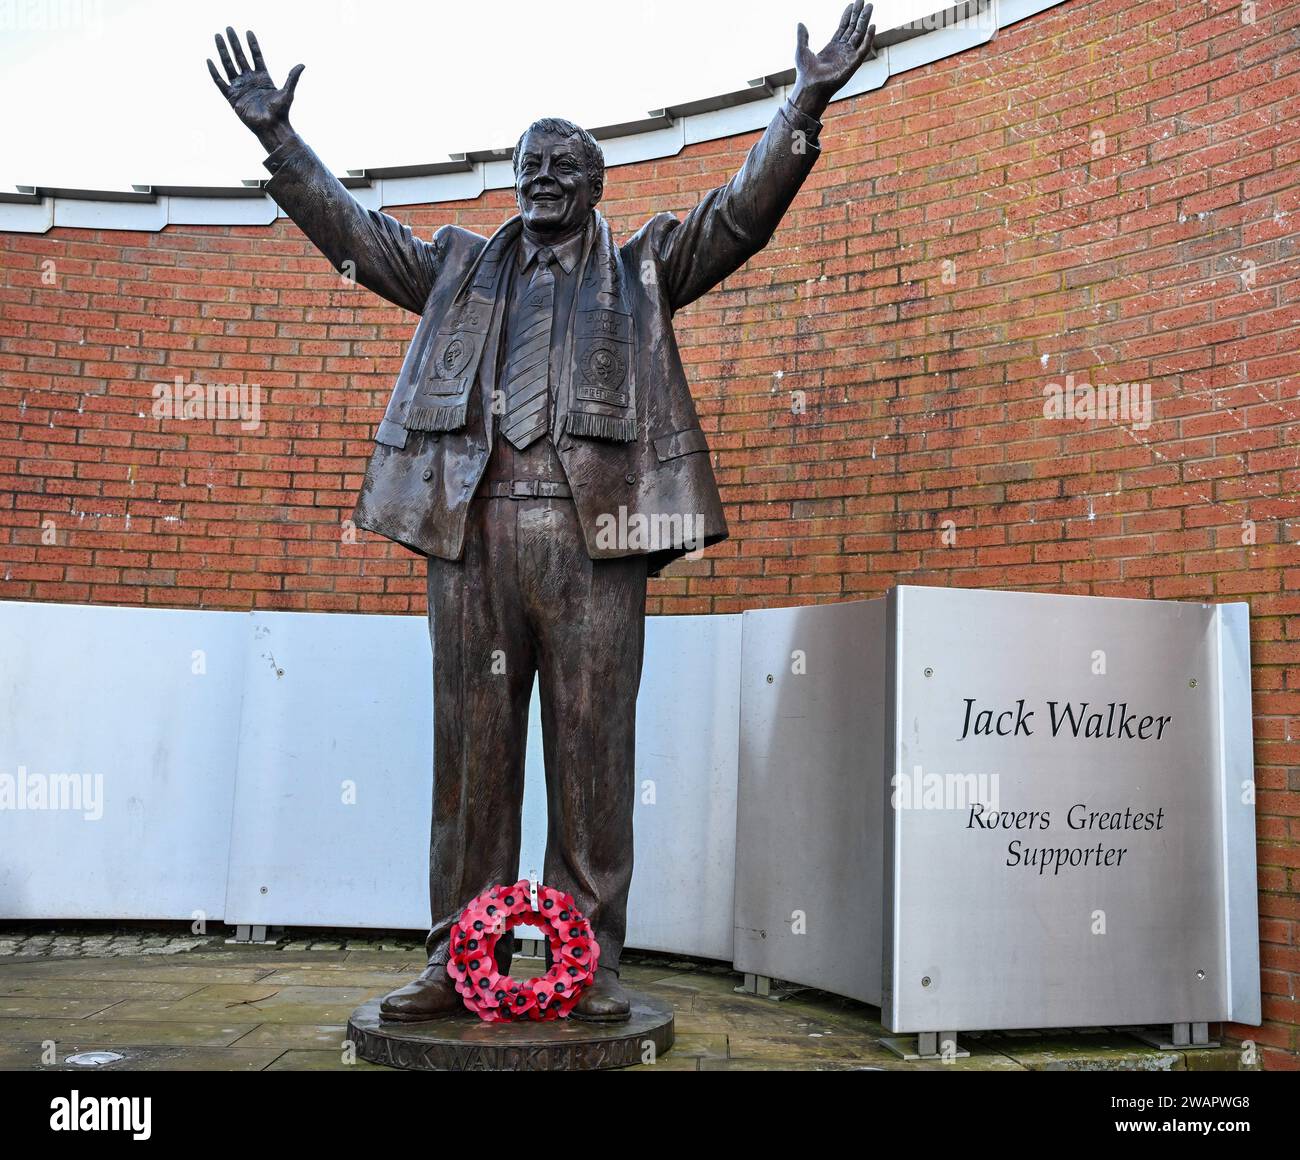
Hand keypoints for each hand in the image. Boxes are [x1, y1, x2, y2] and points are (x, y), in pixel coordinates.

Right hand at [207, 27, 303, 151]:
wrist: (272, 127)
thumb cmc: (281, 112)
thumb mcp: (288, 92)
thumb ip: (292, 77)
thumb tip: (302, 64)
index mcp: (262, 78)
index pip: (256, 56)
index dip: (252, 44)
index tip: (248, 31)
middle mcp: (250, 80)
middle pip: (240, 57)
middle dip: (234, 43)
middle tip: (229, 28)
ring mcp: (240, 87)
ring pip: (229, 65)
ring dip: (223, 51)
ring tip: (217, 37)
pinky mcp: (232, 97)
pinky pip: (220, 82)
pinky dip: (215, 72)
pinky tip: (210, 60)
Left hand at [791, 1, 876, 118]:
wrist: (810, 87)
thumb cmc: (805, 73)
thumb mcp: (802, 50)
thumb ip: (802, 37)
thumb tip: (800, 23)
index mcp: (833, 46)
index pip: (843, 27)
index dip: (847, 16)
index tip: (851, 4)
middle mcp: (842, 50)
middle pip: (853, 28)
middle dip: (858, 14)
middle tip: (863, 0)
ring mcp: (849, 56)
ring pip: (859, 34)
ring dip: (865, 20)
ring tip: (870, 6)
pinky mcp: (853, 63)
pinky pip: (863, 48)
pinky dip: (868, 38)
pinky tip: (872, 26)